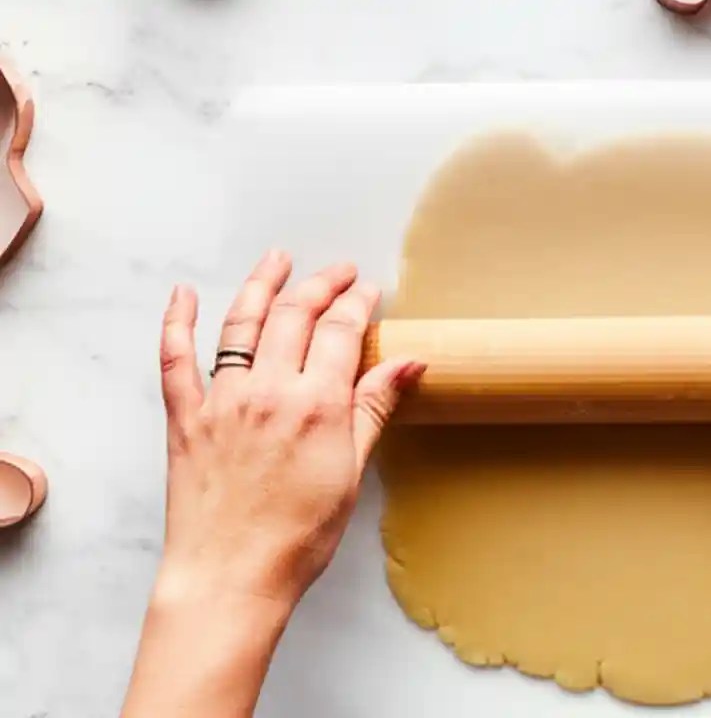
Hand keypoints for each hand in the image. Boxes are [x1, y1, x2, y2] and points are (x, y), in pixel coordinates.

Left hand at [157, 251, 423, 604]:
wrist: (232, 576)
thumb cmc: (299, 537)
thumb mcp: (352, 471)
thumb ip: (374, 408)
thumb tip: (408, 362)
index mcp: (318, 405)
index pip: (342, 331)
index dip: (358, 302)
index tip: (369, 289)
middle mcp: (269, 390)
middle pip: (296, 315)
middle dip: (322, 284)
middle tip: (338, 271)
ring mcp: (223, 400)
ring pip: (241, 322)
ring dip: (262, 284)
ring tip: (277, 260)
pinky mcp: (186, 417)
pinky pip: (175, 357)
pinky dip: (175, 321)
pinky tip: (181, 294)